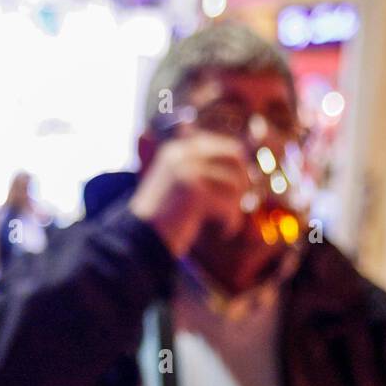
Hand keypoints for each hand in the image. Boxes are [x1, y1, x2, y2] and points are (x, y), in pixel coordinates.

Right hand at [129, 133, 249, 257]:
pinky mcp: (194, 192)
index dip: (241, 169)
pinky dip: (231, 221)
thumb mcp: (183, 185)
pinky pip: (228, 204)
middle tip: (240, 204)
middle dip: (244, 181)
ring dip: (236, 207)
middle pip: (235, 156)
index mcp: (180, 149)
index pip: (227, 146)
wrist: (138, 239)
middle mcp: (184, 154)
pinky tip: (224, 232)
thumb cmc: (164, 218)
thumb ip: (206, 171)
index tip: (241, 191)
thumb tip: (247, 164)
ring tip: (226, 223)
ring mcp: (188, 170)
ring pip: (234, 182)